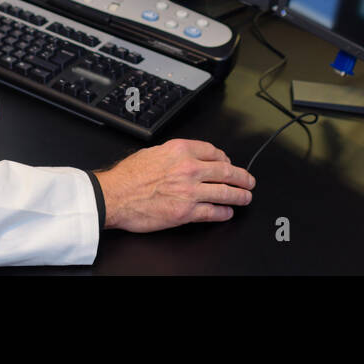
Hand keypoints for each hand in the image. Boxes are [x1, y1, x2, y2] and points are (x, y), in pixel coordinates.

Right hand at [94, 138, 254, 232]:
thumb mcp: (153, 152)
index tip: (228, 163)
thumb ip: (173, 154)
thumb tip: (186, 158)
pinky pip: (213, 212)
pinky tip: (228, 212)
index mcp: (180, 150)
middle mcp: (189, 169)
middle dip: (242, 177)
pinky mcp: (186, 213)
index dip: (225, 158)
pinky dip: (224, 213)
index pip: (214, 152)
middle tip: (249, 181)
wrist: (114, 195)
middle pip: (226, 171)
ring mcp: (189, 192)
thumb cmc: (128, 176)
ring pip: (225, 192)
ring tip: (246, 197)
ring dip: (240, 195)